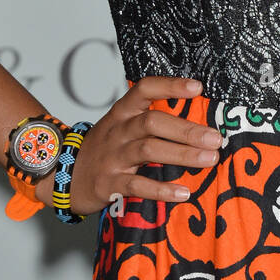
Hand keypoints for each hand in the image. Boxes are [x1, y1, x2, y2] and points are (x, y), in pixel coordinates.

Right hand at [36, 77, 221, 215]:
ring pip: (147, 150)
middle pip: (151, 122)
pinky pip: (136, 186)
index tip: (198, 87)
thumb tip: (199, 121)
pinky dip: (161, 190)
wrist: (64, 175)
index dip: (170, 86)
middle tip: (215, 138)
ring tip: (209, 159)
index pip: (144, 89)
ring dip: (182, 154)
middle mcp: (117, 131)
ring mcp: (112, 157)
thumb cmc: (105, 149)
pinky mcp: (108, 184)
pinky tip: (183, 193)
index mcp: (122, 112)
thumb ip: (152, 122)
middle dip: (186, 129)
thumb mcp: (122, 127)